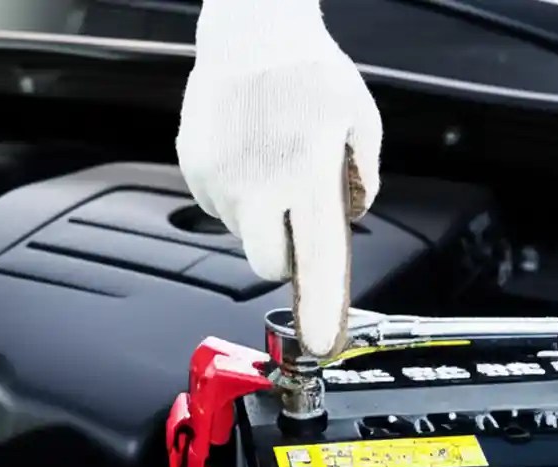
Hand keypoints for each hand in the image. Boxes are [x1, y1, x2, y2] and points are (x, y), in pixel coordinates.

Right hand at [177, 0, 381, 356]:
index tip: (321, 342)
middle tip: (301, 217)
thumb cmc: (310, 73)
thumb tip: (350, 216)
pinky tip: (251, 158)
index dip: (320, 308)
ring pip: (243, 234)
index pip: (315, 259)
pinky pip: (219, 207)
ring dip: (263, 217)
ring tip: (275, 166)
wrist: (251, 32)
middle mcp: (258, 184)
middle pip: (270, 263)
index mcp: (307, 174)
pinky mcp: (193, 168)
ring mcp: (219, 178)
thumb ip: (364, 180)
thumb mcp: (362, 123)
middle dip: (288, 255)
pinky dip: (238, 195)